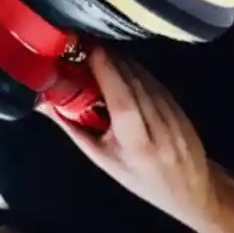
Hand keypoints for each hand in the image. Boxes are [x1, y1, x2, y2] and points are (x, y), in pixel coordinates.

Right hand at [41, 48, 219, 232]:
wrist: (189, 188)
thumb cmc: (139, 178)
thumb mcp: (102, 159)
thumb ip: (74, 129)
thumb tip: (44, 104)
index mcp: (137, 146)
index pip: (122, 102)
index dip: (108, 73)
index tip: (90, 50)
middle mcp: (159, 128)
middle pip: (132, 84)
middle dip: (109, 59)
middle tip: (85, 44)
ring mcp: (174, 115)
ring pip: (144, 78)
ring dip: (121, 60)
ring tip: (99, 50)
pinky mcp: (180, 105)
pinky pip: (154, 80)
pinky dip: (135, 69)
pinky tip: (121, 63)